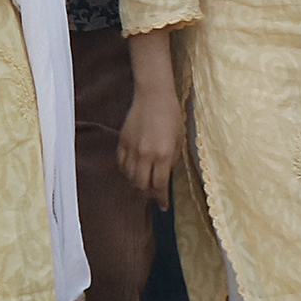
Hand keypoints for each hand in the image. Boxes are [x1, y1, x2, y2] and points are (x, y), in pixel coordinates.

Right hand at [118, 77, 186, 209]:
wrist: (153, 95)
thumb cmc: (171, 115)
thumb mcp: (179, 139)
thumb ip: (172, 159)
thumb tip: (165, 174)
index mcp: (163, 155)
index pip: (160, 185)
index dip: (162, 198)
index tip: (164, 206)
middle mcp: (145, 155)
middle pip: (142, 185)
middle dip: (149, 194)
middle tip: (154, 195)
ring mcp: (131, 149)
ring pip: (130, 177)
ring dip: (137, 184)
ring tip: (144, 184)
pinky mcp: (122, 142)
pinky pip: (121, 164)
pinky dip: (127, 172)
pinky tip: (133, 171)